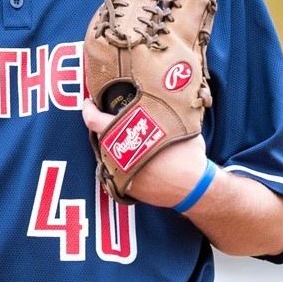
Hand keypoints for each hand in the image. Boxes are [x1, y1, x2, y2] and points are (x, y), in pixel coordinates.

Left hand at [81, 97, 209, 208]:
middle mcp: (117, 155)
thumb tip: (160, 94)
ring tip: (127, 138)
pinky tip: (136, 158)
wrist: (194, 188)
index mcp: (125, 136)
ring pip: (107, 154)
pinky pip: (116, 170)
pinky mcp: (125, 188)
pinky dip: (122, 162)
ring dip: (114, 145)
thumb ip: (158, 111)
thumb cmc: (187, 154)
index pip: (94, 120)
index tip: (89, 102)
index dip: (88, 109)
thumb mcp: (175, 123)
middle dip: (105, 127)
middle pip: (101, 137)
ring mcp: (119, 173)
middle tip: (114, 118)